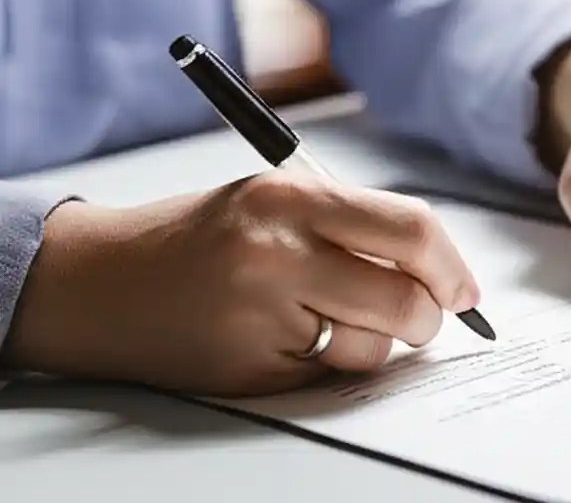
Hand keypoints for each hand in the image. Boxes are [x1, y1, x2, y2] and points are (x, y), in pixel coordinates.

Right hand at [3, 170, 477, 395]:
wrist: (102, 281)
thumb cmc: (201, 235)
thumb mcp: (277, 199)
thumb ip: (356, 225)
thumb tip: (440, 266)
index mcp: (291, 199)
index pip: (412, 231)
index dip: (452, 265)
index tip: (464, 288)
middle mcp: (278, 255)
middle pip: (407, 300)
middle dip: (429, 316)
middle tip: (421, 315)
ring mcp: (263, 317)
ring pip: (376, 346)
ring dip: (377, 341)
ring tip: (331, 317)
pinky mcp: (251, 369)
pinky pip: (332, 375)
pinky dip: (331, 362)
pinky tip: (292, 337)